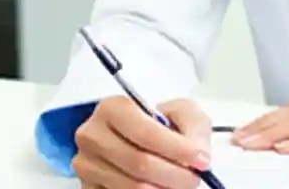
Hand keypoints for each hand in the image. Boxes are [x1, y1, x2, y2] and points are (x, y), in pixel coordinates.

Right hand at [73, 97, 211, 188]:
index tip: (201, 160)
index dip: (177, 149)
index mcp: (112, 108)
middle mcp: (92, 135)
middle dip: (175, 174)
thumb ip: (193, 128)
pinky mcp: (88, 187)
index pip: (145, 133)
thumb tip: (197, 153)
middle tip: (194, 178)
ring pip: (132, 186)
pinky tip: (159, 188)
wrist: (140, 140)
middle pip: (139, 163)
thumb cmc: (159, 125)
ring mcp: (87, 164)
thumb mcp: (181, 113)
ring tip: (178, 184)